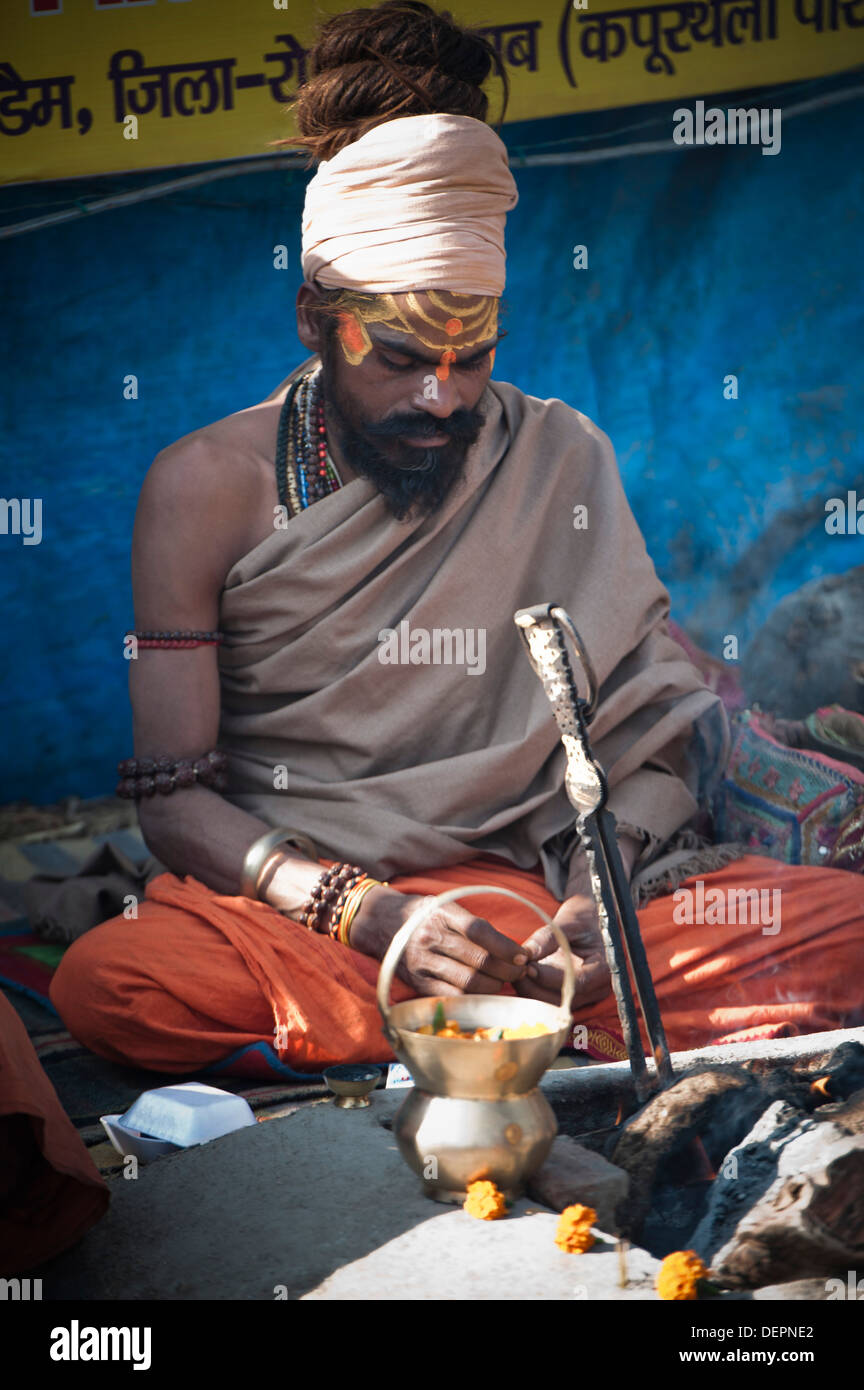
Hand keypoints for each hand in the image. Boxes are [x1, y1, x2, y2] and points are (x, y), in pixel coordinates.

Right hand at [349, 887, 529, 997]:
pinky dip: (474, 997)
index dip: (505, 946)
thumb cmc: (423, 914)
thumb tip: (510, 949)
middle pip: (478, 961)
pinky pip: (453, 996)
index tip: (523, 956)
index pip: (479, 931)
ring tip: (505, 982)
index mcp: (441, 913)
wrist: (381, 923)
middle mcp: (430, 938)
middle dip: (507, 970)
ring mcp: (423, 962)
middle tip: (521, 973)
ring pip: (468, 982)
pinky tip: (485, 993)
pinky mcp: (418, 983)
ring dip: (494, 986)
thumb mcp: (445, 906)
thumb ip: (472, 924)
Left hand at [514, 891, 610, 1010]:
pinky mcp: (571, 996)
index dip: (550, 978)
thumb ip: (549, 937)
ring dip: (532, 991)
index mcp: (605, 967)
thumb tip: (526, 953)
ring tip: (517, 970)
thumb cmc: (583, 917)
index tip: (528, 967)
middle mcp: (598, 987)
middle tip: (516, 969)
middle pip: (563, 1000)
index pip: (577, 982)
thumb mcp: (568, 921)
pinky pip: (549, 1001)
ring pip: (553, 1005)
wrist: (591, 919)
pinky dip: (533, 991)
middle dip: (536, 988)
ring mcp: (586, 995)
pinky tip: (521, 975)